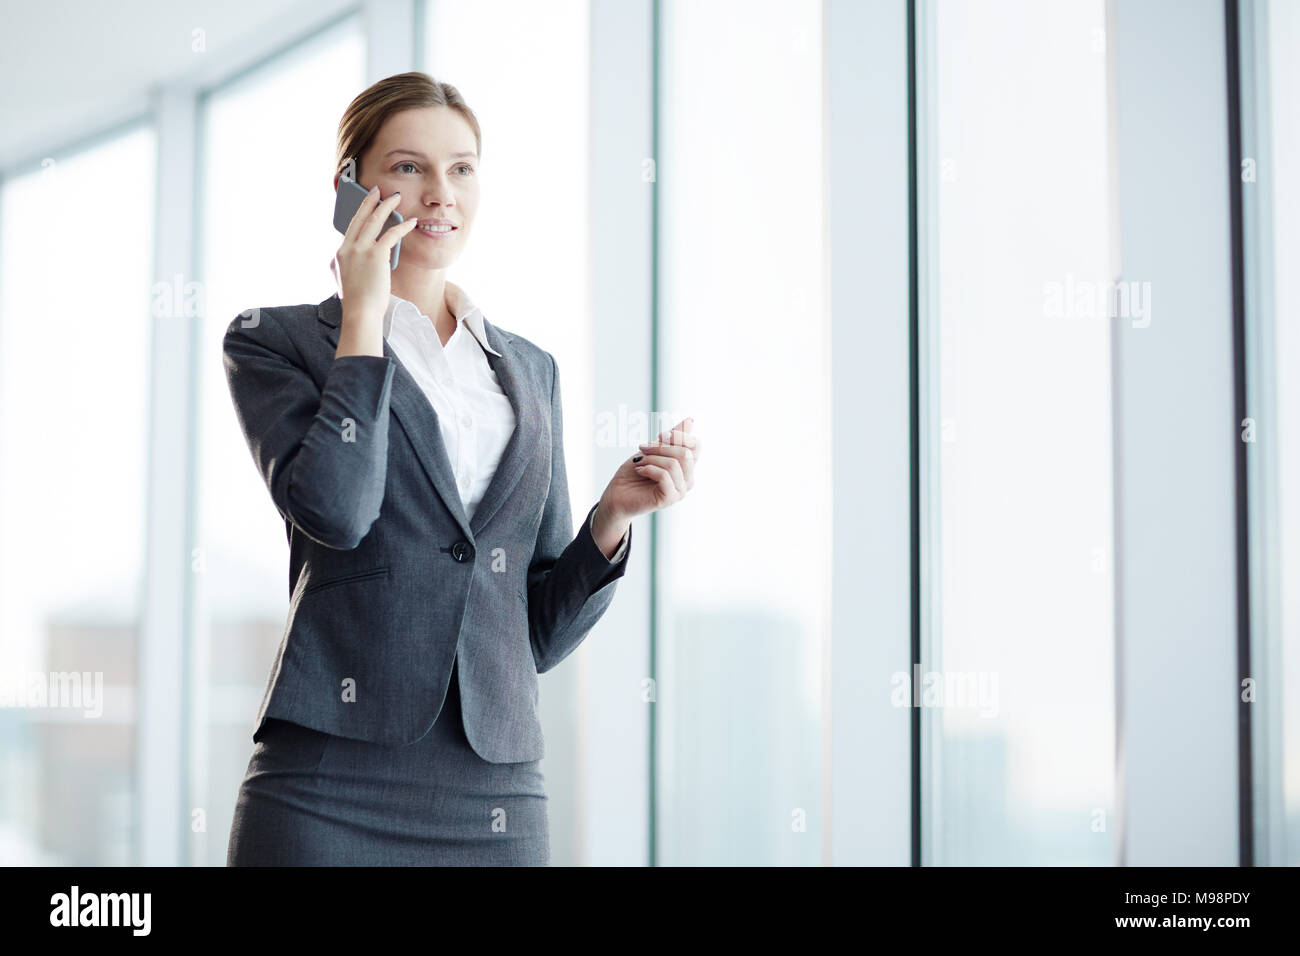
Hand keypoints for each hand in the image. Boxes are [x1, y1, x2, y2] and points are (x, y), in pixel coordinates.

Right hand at [330, 185, 420, 355]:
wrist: (360, 313)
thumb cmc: (357, 302)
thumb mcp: (345, 280)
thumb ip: (347, 265)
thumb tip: (354, 255)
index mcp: (339, 253)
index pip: (350, 228)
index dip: (358, 213)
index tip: (364, 203)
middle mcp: (347, 248)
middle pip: (359, 218)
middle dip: (369, 201)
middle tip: (377, 191)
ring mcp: (360, 250)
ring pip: (374, 220)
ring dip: (385, 206)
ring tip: (394, 198)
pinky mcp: (375, 255)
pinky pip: (391, 234)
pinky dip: (402, 226)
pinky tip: (411, 222)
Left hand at [599, 417, 699, 523]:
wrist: (617, 494)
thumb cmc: (635, 471)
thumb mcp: (653, 449)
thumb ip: (672, 438)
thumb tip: (690, 421)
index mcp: (686, 466)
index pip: (696, 446)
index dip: (680, 436)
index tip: (660, 435)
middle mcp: (687, 479)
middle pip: (685, 453)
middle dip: (661, 447)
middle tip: (642, 448)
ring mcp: (680, 490)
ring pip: (673, 464)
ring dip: (651, 459)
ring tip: (638, 462)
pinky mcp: (670, 498)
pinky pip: (664, 476)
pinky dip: (649, 469)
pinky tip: (639, 470)